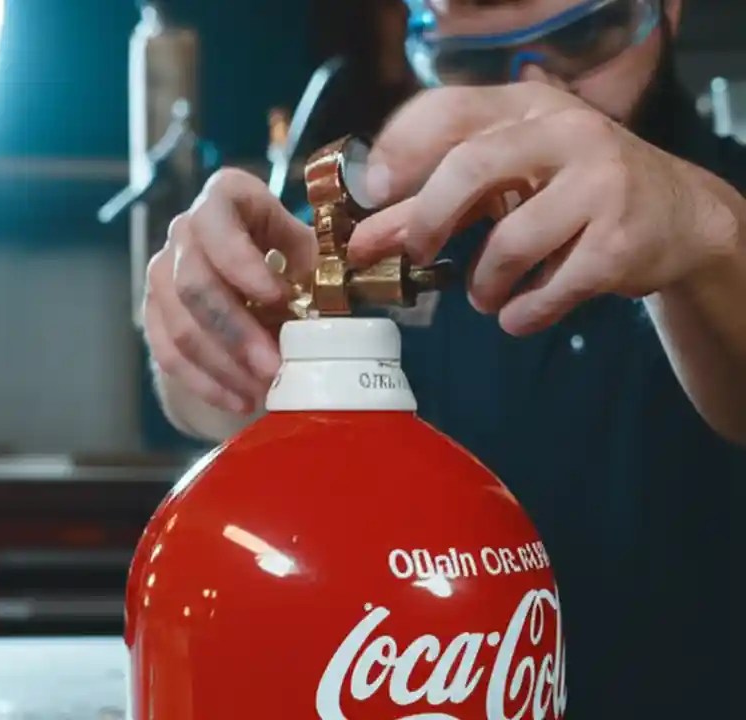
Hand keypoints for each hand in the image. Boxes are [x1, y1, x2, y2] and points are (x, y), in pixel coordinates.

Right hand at [144, 168, 314, 413]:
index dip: (241, 261)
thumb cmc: (291, 260)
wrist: (251, 282)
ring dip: (223, 365)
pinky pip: (168, 353)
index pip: (217, 221)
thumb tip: (335, 300)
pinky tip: (237, 400)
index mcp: (226, 196)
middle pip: (193, 282)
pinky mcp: (153, 313)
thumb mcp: (311, 252)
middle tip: (273, 366)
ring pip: (180, 325)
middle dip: (236, 331)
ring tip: (263, 390)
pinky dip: (205, 382)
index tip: (277, 297)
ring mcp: (162, 272)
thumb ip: (320, 267)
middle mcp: (185, 229)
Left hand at [347, 80, 740, 335]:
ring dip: (483, 284)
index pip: (449, 108)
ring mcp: (599, 184)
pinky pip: (550, 290)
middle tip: (415, 254)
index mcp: (525, 106)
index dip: (401, 147)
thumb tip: (363, 240)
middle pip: (469, 167)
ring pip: (509, 243)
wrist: (678, 215)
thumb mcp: (506, 182)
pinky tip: (518, 313)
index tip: (374, 192)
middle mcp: (564, 133)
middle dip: (427, 219)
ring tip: (484, 294)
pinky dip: (522, 313)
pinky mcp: (621, 242)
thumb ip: (435, 204)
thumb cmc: (569, 193)